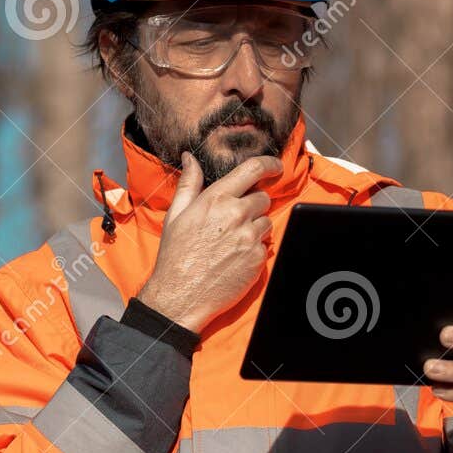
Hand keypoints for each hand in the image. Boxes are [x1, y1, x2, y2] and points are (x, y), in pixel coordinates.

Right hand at [136, 151, 280, 332]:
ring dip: (254, 227)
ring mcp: (249, 236)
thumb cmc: (176, 255)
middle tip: (233, 221)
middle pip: (262, 198)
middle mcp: (236, 214)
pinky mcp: (257, 257)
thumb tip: (190, 158)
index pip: (253, 169)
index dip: (269, 164)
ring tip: (231, 242)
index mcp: (216, 198)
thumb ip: (189, 183)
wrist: (180, 294)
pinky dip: (254, 248)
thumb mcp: (176, 214)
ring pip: (266, 221)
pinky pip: (265, 244)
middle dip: (252, 205)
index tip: (276, 167)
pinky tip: (235, 257)